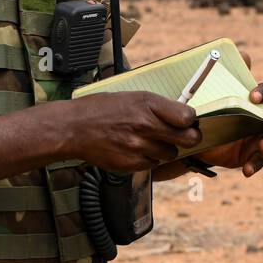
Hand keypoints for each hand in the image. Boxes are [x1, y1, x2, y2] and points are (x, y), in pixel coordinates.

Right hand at [64, 91, 202, 172]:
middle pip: (188, 139)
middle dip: (188, 138)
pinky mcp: (130, 164)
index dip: (190, 120)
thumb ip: (159, 107)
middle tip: (181, 136)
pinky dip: (148, 159)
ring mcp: (138, 147)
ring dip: (165, 149)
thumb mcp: (133, 97)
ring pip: (171, 154)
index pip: (188, 117)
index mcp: (148, 104)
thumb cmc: (102, 109)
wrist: (72, 128)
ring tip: (148, 141)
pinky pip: (152, 165)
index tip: (186, 121)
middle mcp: (145, 125)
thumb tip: (183, 117)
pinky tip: (135, 150)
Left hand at [158, 77, 262, 178]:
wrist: (192, 133)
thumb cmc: (209, 105)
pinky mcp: (251, 156)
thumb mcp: (215, 88)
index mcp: (260, 98)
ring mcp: (261, 138)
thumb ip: (230, 72)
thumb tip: (244, 55)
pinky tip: (247, 169)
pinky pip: (259, 162)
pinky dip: (255, 165)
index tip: (252, 97)